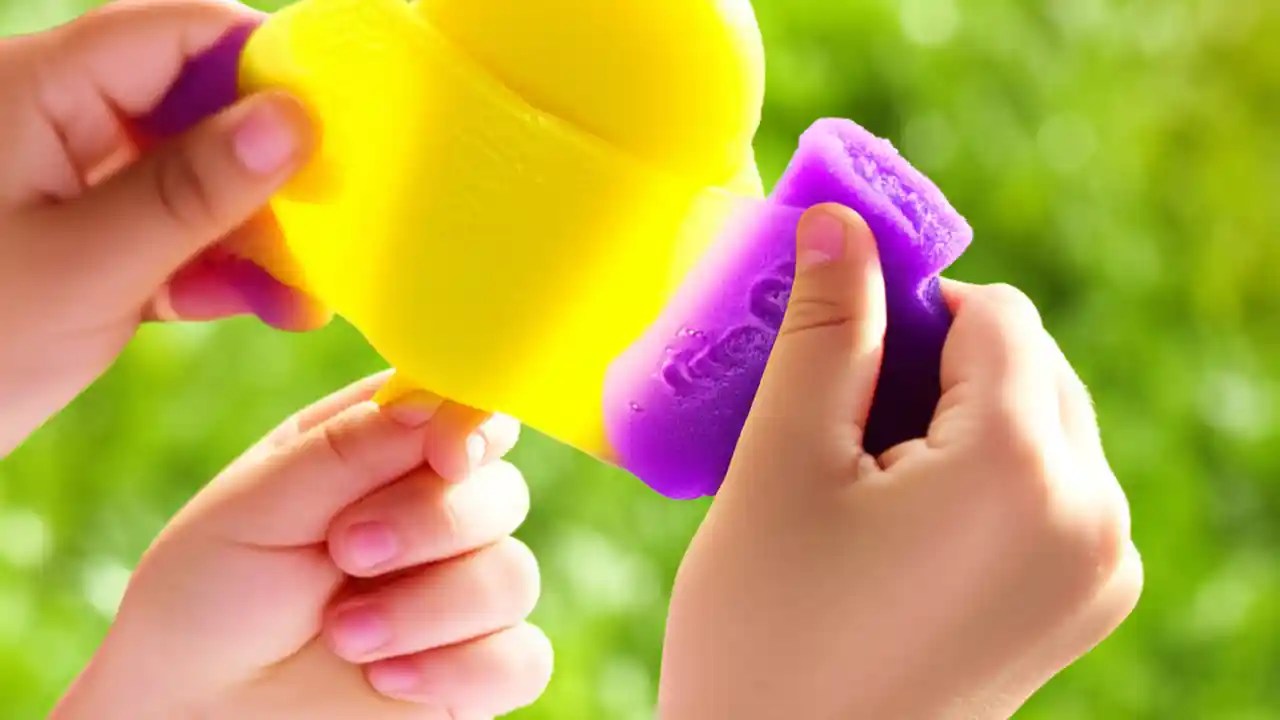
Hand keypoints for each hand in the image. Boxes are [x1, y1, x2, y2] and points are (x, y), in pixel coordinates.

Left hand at [0, 0, 323, 454]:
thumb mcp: (89, 265)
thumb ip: (195, 188)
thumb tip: (294, 119)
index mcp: (36, 88)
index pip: (179, 33)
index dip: (265, 65)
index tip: (340, 122)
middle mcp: (55, 119)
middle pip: (194, 104)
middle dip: (270, 167)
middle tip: (336, 220)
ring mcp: (67, 181)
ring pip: (189, 175)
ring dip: (253, 230)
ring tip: (306, 288)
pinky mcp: (79, 238)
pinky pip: (167, 230)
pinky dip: (215, 266)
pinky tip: (265, 304)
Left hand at [52, 373, 551, 719]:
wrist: (190, 709)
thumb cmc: (210, 594)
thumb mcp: (258, 503)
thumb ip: (350, 446)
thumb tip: (440, 400)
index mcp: (389, 451)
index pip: (470, 413)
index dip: (475, 426)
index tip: (446, 454)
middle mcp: (437, 515)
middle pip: (503, 494)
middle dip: (431, 523)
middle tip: (347, 552)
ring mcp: (460, 595)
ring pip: (513, 577)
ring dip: (428, 608)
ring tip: (343, 635)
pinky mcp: (474, 672)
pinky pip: (523, 660)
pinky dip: (460, 669)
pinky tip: (389, 679)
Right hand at [658, 206, 1140, 718]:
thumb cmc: (765, 631)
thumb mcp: (780, 462)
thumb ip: (826, 327)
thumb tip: (841, 220)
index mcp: (1022, 470)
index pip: (994, 314)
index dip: (913, 297)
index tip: (839, 320)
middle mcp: (1091, 516)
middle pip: (1027, 363)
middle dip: (935, 358)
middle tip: (835, 403)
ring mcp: (1097, 570)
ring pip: (1040, 420)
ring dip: (957, 412)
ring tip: (861, 467)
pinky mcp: (1078, 604)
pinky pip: (1047, 486)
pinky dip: (984, 469)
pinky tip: (901, 510)